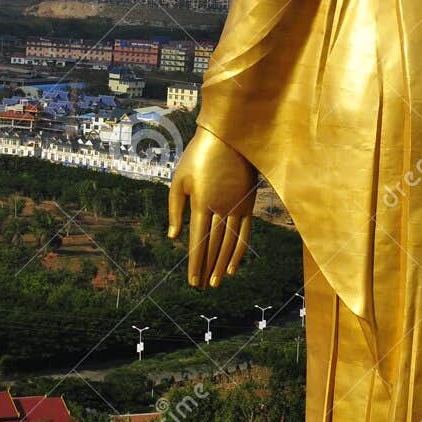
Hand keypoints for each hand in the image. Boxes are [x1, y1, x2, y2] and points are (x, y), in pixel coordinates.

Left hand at [167, 128, 257, 288]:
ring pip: (229, 243)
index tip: (192, 281)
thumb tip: (173, 237)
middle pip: (213, 246)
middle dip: (207, 268)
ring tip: (216, 282)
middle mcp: (220, 208)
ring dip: (222, 265)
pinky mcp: (248, 203)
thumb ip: (174, 209)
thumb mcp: (179, 179)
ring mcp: (236, 206)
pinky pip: (244, 233)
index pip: (196, 241)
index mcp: (200, 203)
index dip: (194, 263)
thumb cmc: (198, 156)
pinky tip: (232, 267)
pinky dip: (238, 252)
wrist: (228, 135)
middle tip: (203, 286)